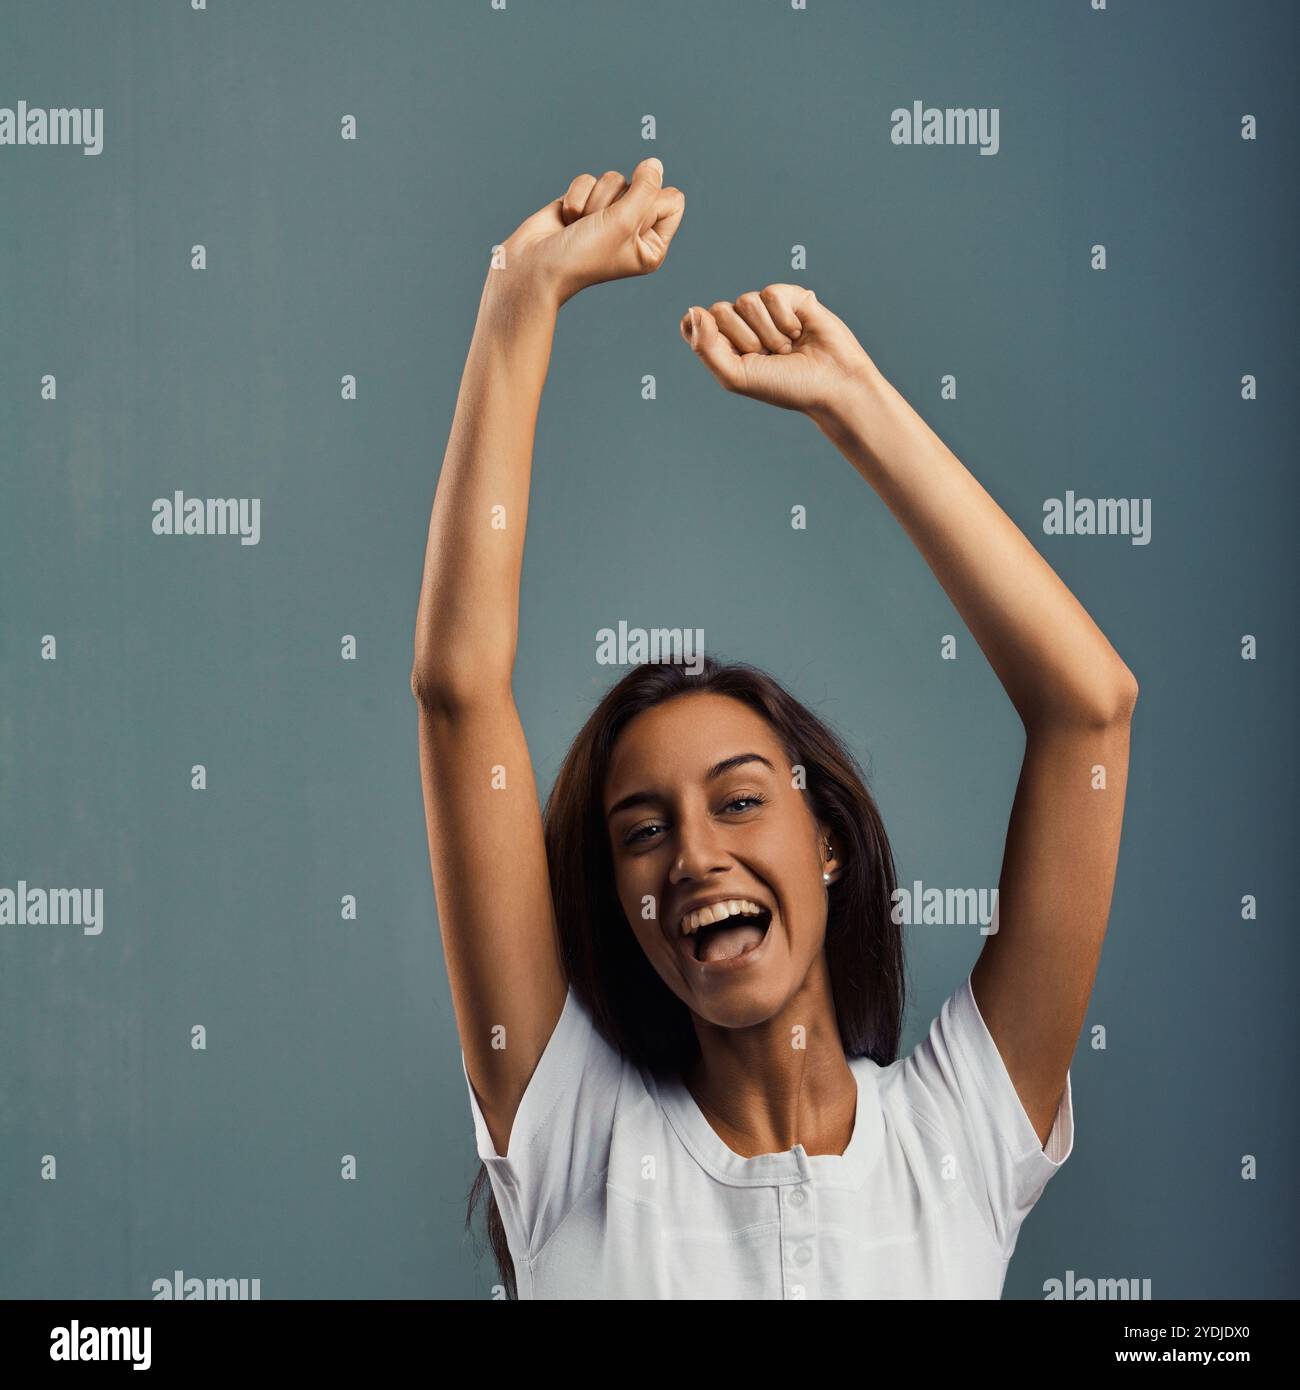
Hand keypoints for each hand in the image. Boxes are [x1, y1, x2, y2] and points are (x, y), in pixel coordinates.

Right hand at [494, 158, 684, 307]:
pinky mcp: (585, 204)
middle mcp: (634, 231)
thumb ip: (645, 188)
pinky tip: (567, 219)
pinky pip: (589, 180)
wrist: (537, 266)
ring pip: (614, 179)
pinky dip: (576, 197)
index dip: (650, 202)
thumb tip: (655, 163)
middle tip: (600, 228)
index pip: (673, 201)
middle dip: (616, 202)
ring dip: (594, 200)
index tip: (629, 222)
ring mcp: (608, 217)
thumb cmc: (583, 254)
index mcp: (652, 246)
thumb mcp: (623, 220)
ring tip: (581, 225)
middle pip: (642, 186)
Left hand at [680, 283, 881, 418]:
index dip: (712, 335)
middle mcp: (743, 324)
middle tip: (769, 357)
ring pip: (746, 301)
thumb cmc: (784, 387)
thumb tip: (692, 310)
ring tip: (787, 348)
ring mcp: (766, 310)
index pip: (696, 323)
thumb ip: (705, 346)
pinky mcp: (790, 296)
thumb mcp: (735, 376)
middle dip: (746, 339)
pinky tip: (800, 332)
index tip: (734, 355)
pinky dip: (785, 318)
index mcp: (725, 345)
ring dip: (769, 333)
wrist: (831, 384)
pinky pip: (771, 294)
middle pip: (720, 310)